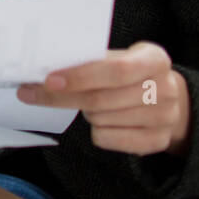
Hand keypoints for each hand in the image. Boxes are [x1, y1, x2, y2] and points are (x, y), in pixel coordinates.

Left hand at [18, 41, 192, 157]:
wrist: (165, 97)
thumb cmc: (130, 75)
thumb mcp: (117, 58)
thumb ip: (88, 62)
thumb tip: (43, 70)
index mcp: (154, 60)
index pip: (115, 70)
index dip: (80, 77)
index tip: (48, 81)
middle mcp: (165, 88)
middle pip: (102, 99)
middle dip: (63, 98)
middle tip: (34, 93)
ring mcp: (165, 117)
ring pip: (101, 120)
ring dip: (85, 113)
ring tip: (92, 104)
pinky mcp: (158, 140)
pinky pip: (108, 139)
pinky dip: (95, 131)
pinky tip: (103, 120)